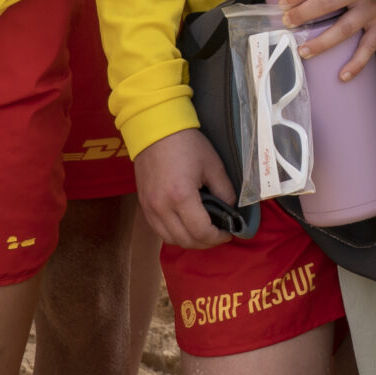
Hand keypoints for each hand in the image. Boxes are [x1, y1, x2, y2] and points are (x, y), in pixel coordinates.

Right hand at [135, 129, 235, 250]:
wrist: (155, 131)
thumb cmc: (187, 145)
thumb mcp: (213, 165)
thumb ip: (225, 190)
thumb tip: (231, 209)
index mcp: (181, 197)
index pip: (201, 231)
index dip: (217, 237)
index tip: (229, 233)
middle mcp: (161, 207)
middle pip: (185, 240)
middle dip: (205, 243)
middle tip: (219, 235)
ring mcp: (149, 208)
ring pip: (169, 239)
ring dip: (189, 241)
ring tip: (204, 232)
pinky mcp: (143, 205)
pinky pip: (158, 230)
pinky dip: (174, 234)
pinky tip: (186, 226)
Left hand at [277, 0, 375, 80]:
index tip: (283, 2)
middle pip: (328, 3)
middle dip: (304, 13)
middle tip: (287, 22)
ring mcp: (373, 10)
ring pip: (344, 28)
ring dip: (322, 41)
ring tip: (304, 51)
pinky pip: (368, 47)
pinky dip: (356, 63)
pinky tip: (343, 76)